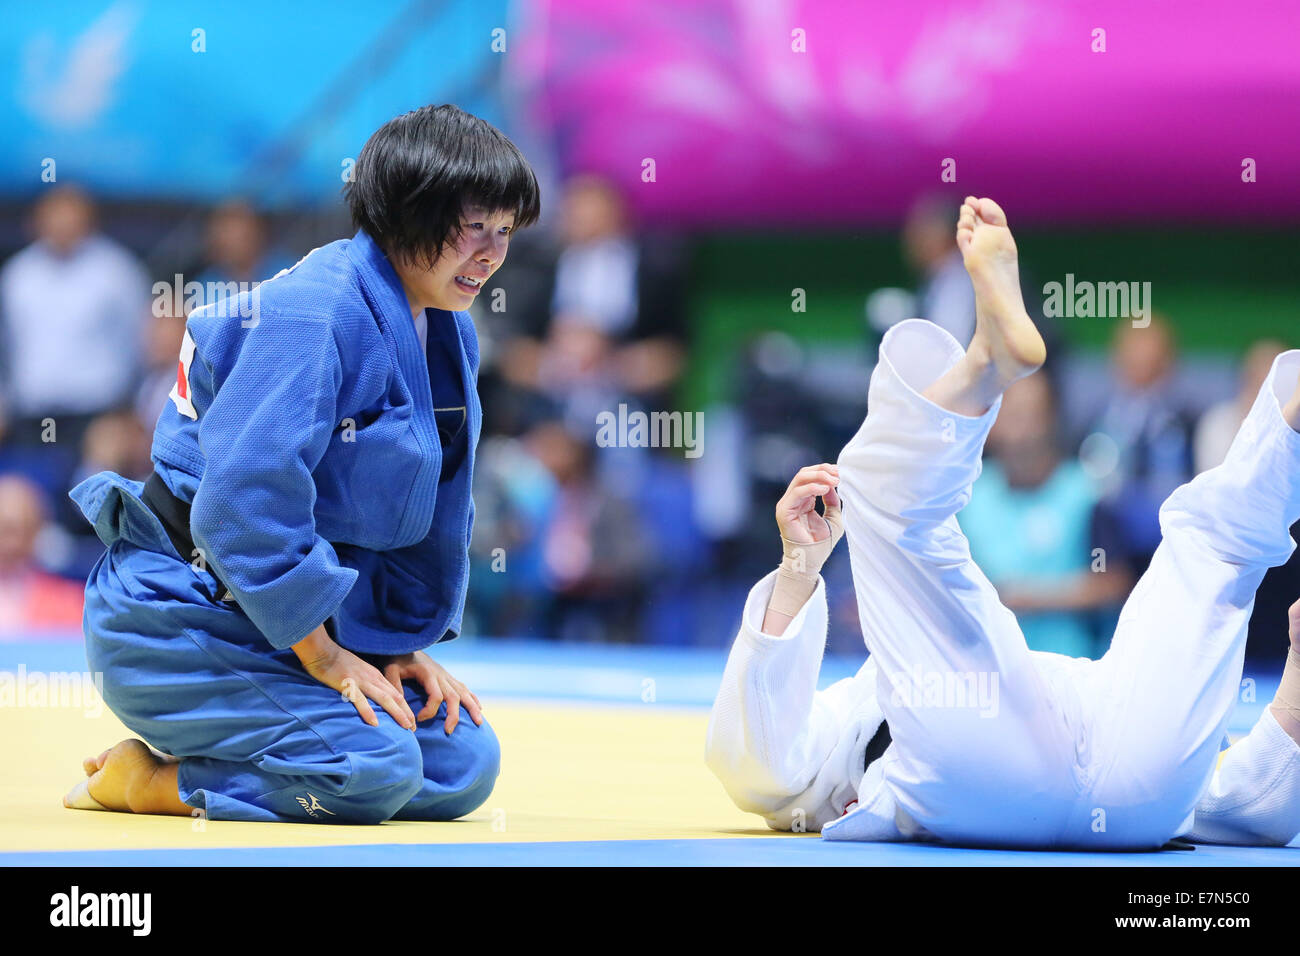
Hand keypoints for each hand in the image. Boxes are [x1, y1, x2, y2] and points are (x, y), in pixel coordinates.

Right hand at [293, 624, 416, 729]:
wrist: (323, 650)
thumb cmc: (338, 662)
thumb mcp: (359, 672)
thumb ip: (368, 683)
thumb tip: (374, 698)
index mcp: (376, 676)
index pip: (396, 694)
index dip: (406, 708)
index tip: (412, 722)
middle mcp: (373, 678)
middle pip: (395, 697)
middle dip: (406, 713)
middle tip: (414, 729)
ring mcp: (361, 681)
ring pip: (384, 699)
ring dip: (396, 713)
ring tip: (405, 726)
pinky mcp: (348, 685)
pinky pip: (360, 700)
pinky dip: (368, 711)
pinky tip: (374, 723)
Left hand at [381, 651, 483, 734]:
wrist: (406, 642)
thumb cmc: (396, 659)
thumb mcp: (390, 670)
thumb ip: (395, 688)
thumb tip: (400, 710)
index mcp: (428, 674)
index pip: (436, 696)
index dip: (429, 711)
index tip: (417, 719)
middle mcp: (441, 675)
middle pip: (454, 696)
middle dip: (454, 715)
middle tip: (449, 731)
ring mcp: (447, 676)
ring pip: (464, 692)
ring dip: (472, 708)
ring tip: (479, 723)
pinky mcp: (448, 677)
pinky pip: (464, 688)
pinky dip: (472, 698)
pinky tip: (479, 709)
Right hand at [775, 463, 843, 574]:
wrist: (811, 560)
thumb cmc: (821, 543)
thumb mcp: (833, 517)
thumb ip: (833, 500)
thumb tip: (833, 483)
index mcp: (802, 500)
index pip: (810, 476)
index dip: (825, 471)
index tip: (841, 472)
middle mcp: (792, 499)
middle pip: (804, 473)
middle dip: (823, 470)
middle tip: (839, 474)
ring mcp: (786, 504)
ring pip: (800, 478)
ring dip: (819, 476)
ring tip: (835, 480)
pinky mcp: (784, 511)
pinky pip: (797, 493)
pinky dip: (812, 488)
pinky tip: (825, 489)